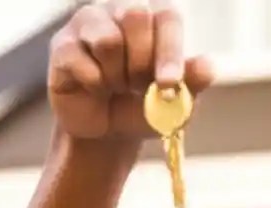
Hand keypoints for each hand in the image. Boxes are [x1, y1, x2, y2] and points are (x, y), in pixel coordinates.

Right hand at [48, 0, 215, 140]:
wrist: (107, 132)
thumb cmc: (144, 107)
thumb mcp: (176, 102)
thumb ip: (192, 83)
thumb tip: (208, 66)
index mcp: (154, 16)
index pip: (167, 15)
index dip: (170, 50)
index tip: (169, 84)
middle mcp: (119, 9)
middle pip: (135, 15)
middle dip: (142, 61)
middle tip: (139, 85)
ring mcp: (87, 22)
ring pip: (107, 39)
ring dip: (117, 74)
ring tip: (117, 85)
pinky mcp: (61, 44)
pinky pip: (81, 62)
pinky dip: (94, 86)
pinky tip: (95, 89)